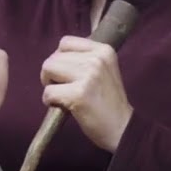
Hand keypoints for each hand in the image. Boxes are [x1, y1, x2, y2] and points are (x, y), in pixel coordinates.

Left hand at [40, 36, 131, 151]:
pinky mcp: (78, 94)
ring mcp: (88, 76)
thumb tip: (55, 57)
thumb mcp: (104, 70)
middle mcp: (96, 59)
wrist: (122, 128)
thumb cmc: (108, 102)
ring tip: (63, 96)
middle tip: (64, 88)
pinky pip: (48, 92)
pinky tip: (63, 107)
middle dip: (52, 73)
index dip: (59, 58)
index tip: (66, 73)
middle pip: (53, 57)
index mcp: (104, 50)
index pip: (65, 42)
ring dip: (50, 85)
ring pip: (48, 69)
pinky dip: (49, 101)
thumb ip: (84, 59)